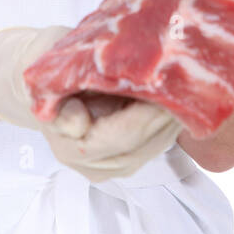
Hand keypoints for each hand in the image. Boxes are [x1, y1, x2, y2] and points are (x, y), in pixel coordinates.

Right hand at [0, 25, 183, 179]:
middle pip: (144, 145)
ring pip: (154, 147)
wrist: (41, 80)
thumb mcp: (44, 71)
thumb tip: (78, 126)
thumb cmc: (46, 67)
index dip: (149, 115)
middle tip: (192, 85)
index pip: (122, 136)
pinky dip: (168, 122)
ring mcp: (112, 165)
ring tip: (191, 89)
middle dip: (169, 116)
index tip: (170, 90)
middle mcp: (93, 164)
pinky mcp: (126, 157)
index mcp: (70, 146)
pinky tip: (180, 99)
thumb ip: (57, 98)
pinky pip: (155, 143)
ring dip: (174, 119)